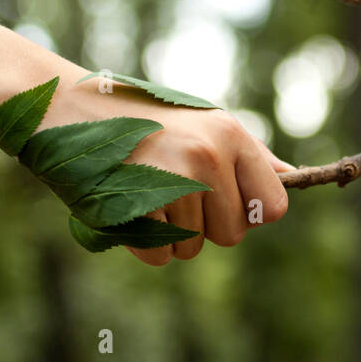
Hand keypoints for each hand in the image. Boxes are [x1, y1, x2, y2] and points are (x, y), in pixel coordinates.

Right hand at [39, 75, 294, 264]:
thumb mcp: (202, 122)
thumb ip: (246, 153)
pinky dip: (143, 243)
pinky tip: (128, 206)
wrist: (69, 106)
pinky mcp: (137, 204)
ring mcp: (172, 180)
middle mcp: (208, 156)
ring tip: (145, 189)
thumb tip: (291, 177)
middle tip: (172, 189)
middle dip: (205, 225)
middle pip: (231, 234)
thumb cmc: (142, 118)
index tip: (224, 201)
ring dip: (170, 232)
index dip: (249, 213)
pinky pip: (160, 255)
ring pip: (192, 247)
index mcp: (230, 134)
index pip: (272, 206)